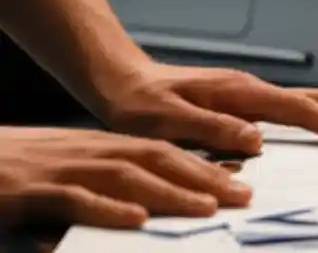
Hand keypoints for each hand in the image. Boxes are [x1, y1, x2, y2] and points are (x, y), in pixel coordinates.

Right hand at [0, 127, 250, 228]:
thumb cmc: (15, 174)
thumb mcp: (67, 178)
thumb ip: (105, 192)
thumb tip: (145, 213)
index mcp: (100, 149)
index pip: (162, 153)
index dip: (201, 164)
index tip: (238, 178)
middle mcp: (89, 153)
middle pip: (157, 160)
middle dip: (203, 177)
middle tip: (242, 195)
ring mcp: (63, 170)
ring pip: (127, 177)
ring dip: (170, 191)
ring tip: (206, 206)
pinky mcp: (33, 190)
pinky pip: (77, 200)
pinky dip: (109, 208)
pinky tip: (136, 220)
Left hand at [93, 62, 317, 154]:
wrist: (121, 80)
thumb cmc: (138, 105)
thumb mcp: (167, 121)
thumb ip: (212, 130)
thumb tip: (258, 140)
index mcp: (241, 93)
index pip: (301, 111)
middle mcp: (253, 89)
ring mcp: (252, 92)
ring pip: (311, 102)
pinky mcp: (246, 100)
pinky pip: (295, 107)